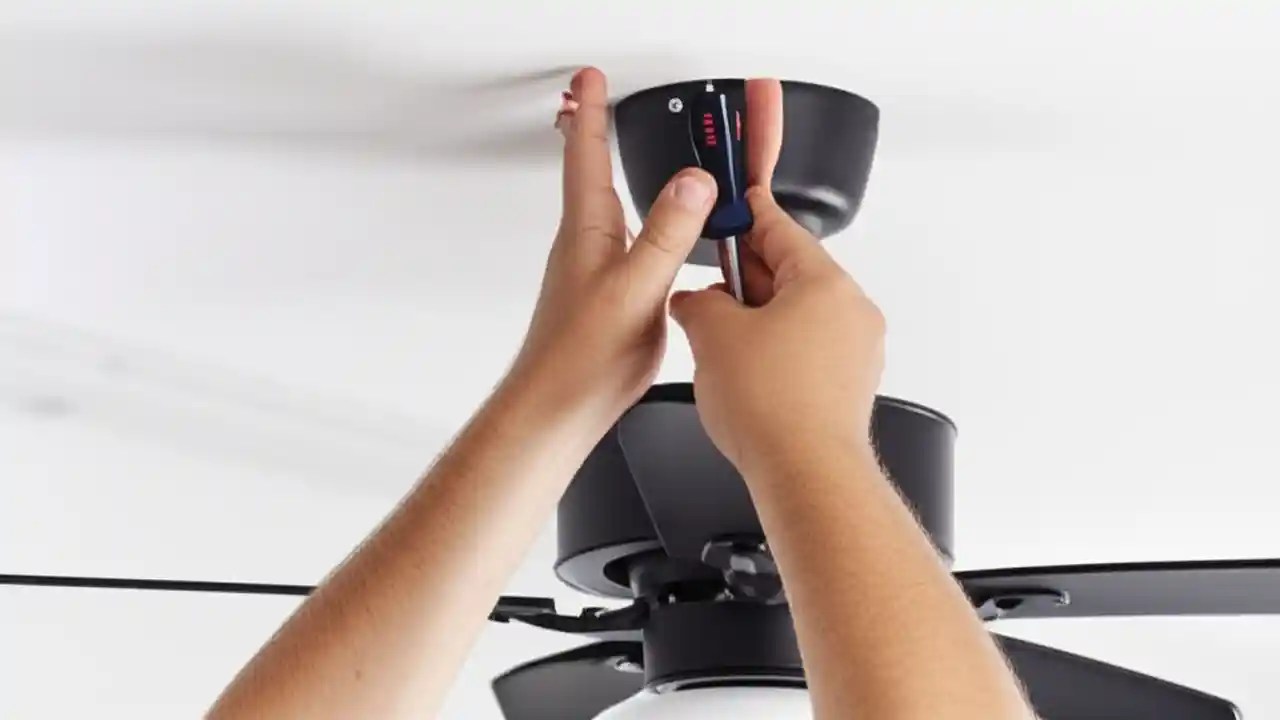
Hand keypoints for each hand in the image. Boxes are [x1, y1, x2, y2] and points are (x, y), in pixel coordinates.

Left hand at [510, 68, 717, 429]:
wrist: (559, 410)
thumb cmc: (580, 359)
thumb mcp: (633, 289)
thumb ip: (666, 235)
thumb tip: (692, 182)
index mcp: (588, 232)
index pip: (587, 155)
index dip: (590, 112)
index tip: (590, 78)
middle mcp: (587, 245)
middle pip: (589, 174)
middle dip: (593, 132)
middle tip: (592, 99)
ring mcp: (595, 271)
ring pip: (607, 208)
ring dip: (612, 174)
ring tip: (618, 152)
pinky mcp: (609, 297)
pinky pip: (626, 243)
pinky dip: (637, 221)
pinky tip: (648, 235)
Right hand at [669, 80, 884, 475]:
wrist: (806, 475)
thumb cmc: (774, 408)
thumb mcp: (713, 336)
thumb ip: (698, 303)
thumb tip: (694, 301)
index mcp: (825, 283)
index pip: (781, 228)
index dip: (746, 213)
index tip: (732, 202)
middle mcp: (851, 312)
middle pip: (790, 271)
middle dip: (743, 276)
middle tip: (706, 281)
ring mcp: (855, 351)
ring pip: (798, 313)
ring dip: (756, 316)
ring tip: (716, 334)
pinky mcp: (848, 386)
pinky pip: (807, 349)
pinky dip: (774, 348)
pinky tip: (742, 369)